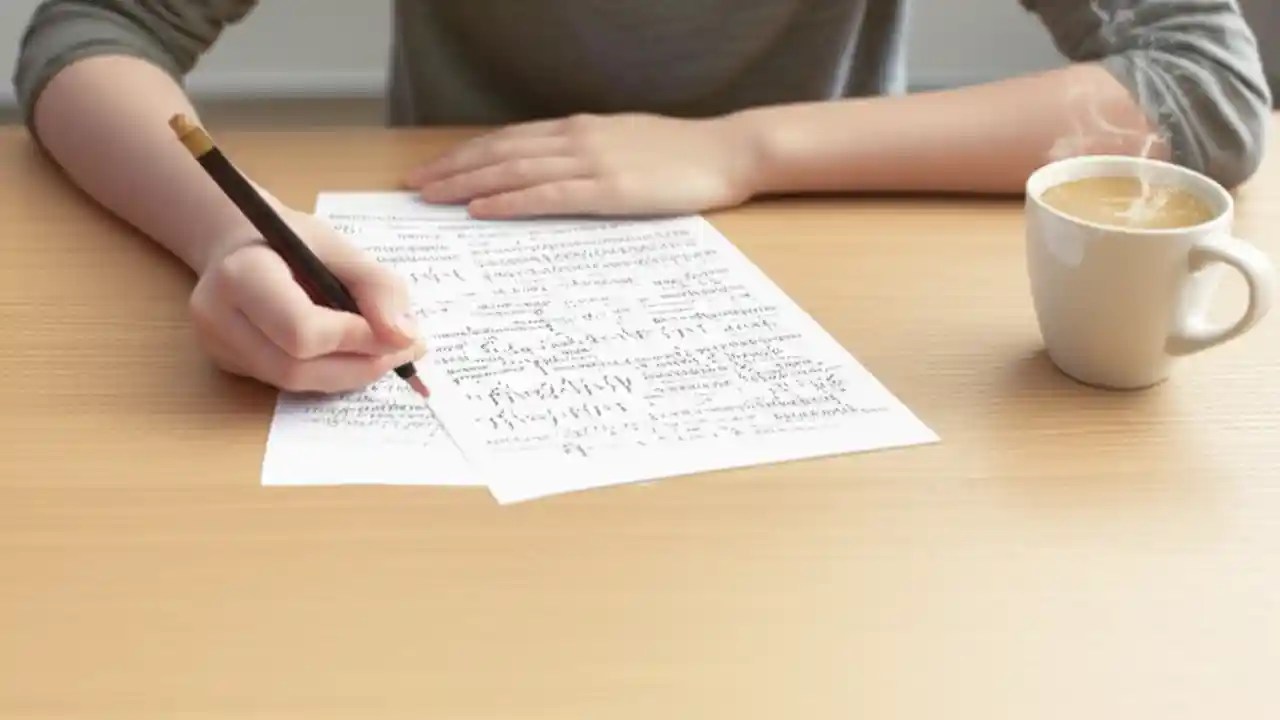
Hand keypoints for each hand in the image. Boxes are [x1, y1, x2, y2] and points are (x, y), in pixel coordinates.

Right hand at [189, 208, 424, 392]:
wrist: (238, 245)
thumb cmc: (290, 240)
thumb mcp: (339, 244)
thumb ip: (377, 286)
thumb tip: (404, 337)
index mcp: (242, 274)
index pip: (302, 330)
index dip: (357, 338)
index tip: (401, 333)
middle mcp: (219, 317)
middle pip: (296, 369)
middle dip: (361, 366)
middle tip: (406, 350)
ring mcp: (218, 347)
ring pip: (295, 383)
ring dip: (351, 374)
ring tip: (387, 351)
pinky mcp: (229, 366)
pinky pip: (288, 383)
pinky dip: (331, 373)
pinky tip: (353, 352)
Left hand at [403, 112, 761, 217]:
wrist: (727, 152)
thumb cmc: (681, 156)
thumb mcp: (625, 146)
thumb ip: (586, 157)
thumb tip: (551, 175)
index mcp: (579, 130)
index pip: (507, 141)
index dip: (464, 156)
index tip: (431, 171)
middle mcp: (576, 139)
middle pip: (499, 152)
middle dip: (451, 170)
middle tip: (413, 189)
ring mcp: (591, 162)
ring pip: (513, 170)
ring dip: (466, 184)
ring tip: (431, 199)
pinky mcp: (609, 190)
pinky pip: (547, 195)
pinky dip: (509, 201)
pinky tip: (481, 210)